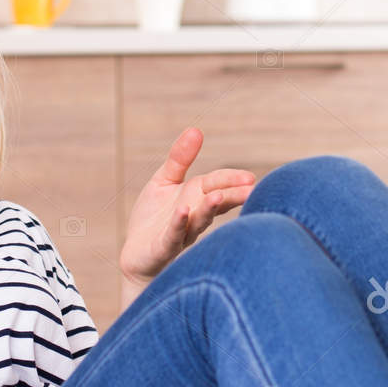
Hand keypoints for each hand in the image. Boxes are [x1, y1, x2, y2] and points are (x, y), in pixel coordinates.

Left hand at [118, 127, 256, 282]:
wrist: (136, 256)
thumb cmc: (154, 219)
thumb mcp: (164, 181)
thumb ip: (180, 159)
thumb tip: (196, 130)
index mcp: (196, 198)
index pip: (217, 185)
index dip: (232, 180)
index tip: (250, 178)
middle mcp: (193, 216)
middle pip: (216, 203)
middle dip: (233, 196)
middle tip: (252, 189)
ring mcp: (181, 233)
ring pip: (198, 220)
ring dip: (209, 209)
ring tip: (219, 196)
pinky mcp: (163, 247)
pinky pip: (173, 235)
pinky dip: (179, 224)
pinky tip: (183, 212)